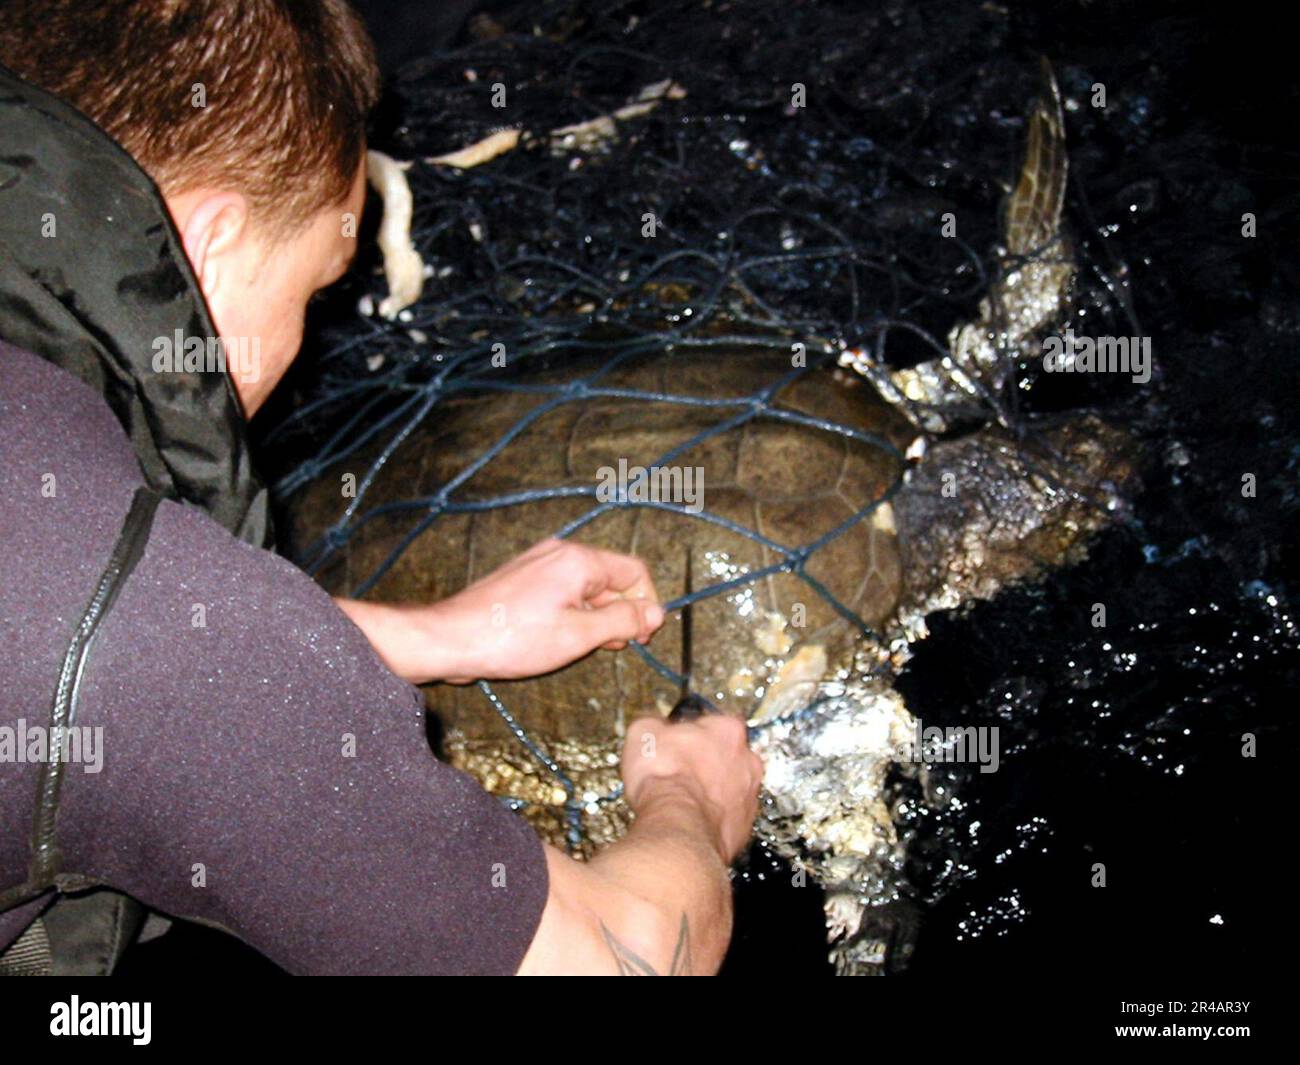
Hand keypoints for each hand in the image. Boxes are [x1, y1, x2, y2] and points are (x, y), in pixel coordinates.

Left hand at [336, 538, 662, 684]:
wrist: (451, 638)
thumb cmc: (513, 638)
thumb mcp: (579, 635)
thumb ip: (622, 621)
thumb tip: (656, 613)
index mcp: (579, 560)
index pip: (634, 572)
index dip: (646, 604)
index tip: (642, 636)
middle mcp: (560, 553)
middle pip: (611, 578)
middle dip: (619, 613)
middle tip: (614, 647)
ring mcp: (539, 563)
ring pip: (586, 587)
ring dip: (596, 617)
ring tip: (585, 647)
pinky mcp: (523, 578)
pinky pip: (562, 591)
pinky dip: (572, 613)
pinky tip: (561, 639)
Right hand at [620, 714, 762, 862]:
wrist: (678, 827)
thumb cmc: (666, 781)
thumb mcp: (642, 734)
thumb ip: (653, 723)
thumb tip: (651, 725)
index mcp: (727, 730)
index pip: (711, 722)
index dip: (689, 733)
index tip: (675, 742)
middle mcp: (747, 761)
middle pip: (727, 755)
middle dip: (705, 762)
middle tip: (679, 771)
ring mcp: (749, 795)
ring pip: (730, 788)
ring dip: (711, 792)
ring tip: (683, 799)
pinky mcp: (744, 827)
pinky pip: (728, 817)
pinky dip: (712, 818)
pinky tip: (690, 820)